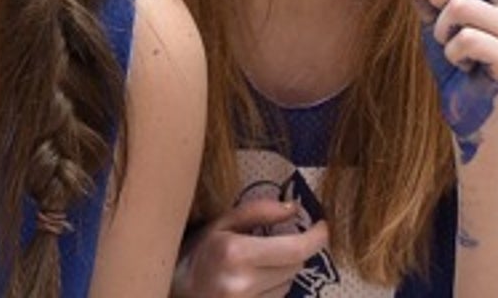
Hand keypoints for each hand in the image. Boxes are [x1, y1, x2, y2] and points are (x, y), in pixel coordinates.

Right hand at [172, 196, 332, 296]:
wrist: (174, 293)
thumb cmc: (195, 254)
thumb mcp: (220, 224)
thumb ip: (257, 212)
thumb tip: (294, 208)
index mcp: (236, 253)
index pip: (296, 249)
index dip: (317, 237)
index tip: (322, 226)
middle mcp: (243, 284)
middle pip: (295, 265)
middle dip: (293, 250)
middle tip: (276, 243)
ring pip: (288, 284)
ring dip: (282, 271)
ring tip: (256, 266)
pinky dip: (272, 288)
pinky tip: (252, 283)